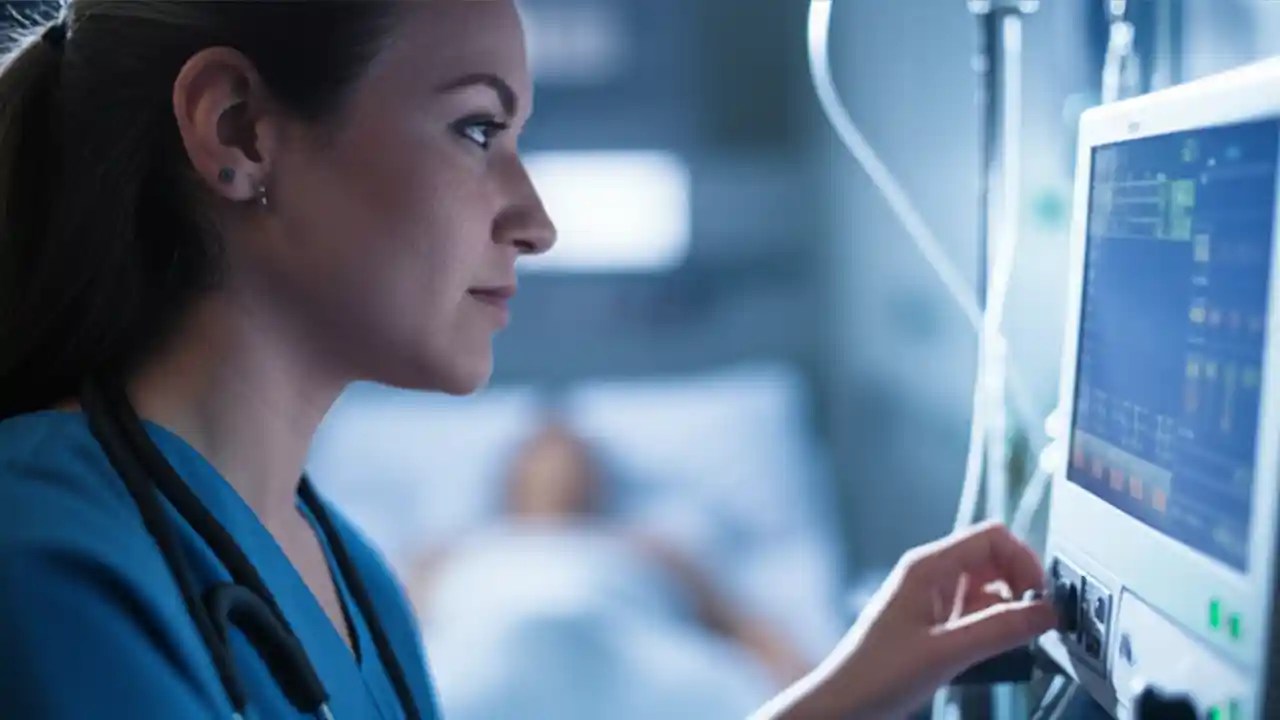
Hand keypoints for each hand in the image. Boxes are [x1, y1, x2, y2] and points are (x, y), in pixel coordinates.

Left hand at [756, 522, 1056, 718]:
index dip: (1024, 561)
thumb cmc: (876, 674)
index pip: (991, 537)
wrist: (845, 705)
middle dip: (1021, 585)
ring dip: (1009, 609)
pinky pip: (977, 613)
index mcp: (928, 567)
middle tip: (1036, 620)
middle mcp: (931, 576)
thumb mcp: (946, 652)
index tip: (1041, 597)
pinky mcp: (936, 624)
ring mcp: (933, 599)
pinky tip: (997, 651)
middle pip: (994, 560)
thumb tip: (1047, 612)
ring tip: (1017, 640)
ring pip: (989, 588)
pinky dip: (995, 626)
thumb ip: (1000, 630)